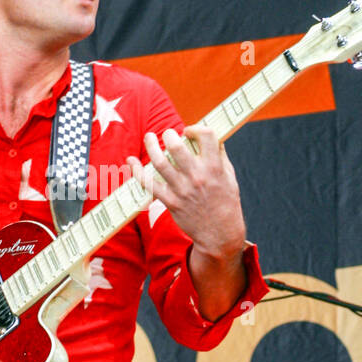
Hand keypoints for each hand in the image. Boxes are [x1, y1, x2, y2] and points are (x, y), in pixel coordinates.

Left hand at [126, 125, 247, 259]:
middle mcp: (197, 177)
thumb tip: (210, 137)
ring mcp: (182, 190)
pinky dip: (137, 171)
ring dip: (151, 146)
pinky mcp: (171, 202)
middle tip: (167, 134)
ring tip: (149, 138)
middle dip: (169, 134)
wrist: (220, 233)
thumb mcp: (229, 177)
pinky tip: (131, 161)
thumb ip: (219, 156)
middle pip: (176, 146)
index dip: (195, 128)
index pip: (206, 136)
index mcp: (214, 168)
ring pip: (159, 162)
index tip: (189, 131)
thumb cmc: (226, 202)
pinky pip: (149, 184)